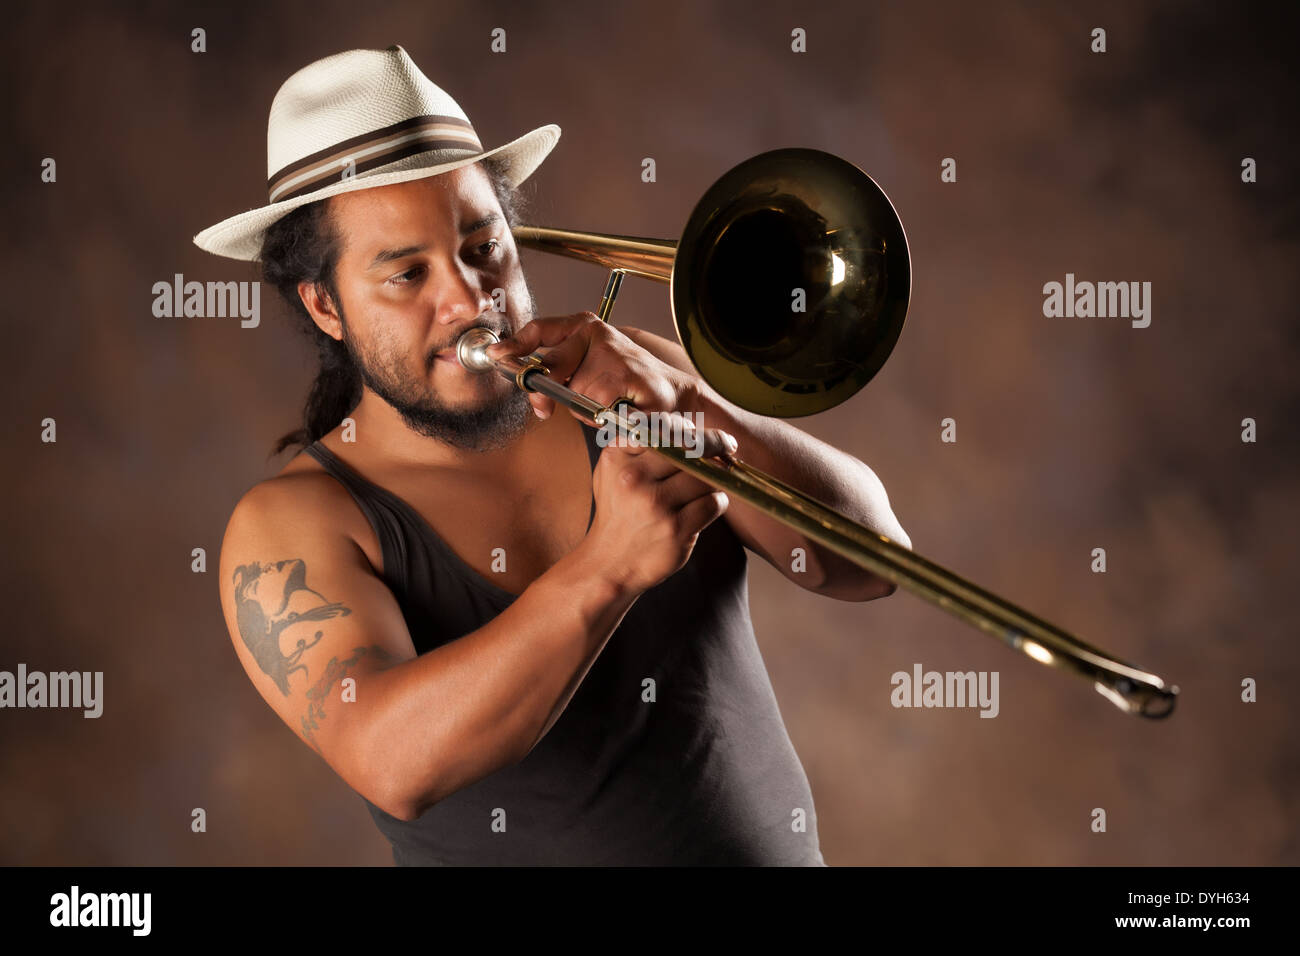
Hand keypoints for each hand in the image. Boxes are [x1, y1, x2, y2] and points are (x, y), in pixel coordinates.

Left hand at [485, 312, 695, 420]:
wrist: (674, 393)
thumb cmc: (626, 382)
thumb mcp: (588, 371)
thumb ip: (559, 376)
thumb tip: (536, 396)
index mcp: (584, 327)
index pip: (542, 330)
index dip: (516, 345)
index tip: (496, 355)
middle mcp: (597, 334)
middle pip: (552, 370)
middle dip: (545, 394)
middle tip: (544, 409)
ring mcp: (613, 354)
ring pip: (576, 398)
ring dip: (588, 411)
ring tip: (611, 404)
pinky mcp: (626, 377)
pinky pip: (599, 411)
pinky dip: (609, 420)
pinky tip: (625, 410)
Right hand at [581, 420, 733, 593]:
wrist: (609, 563)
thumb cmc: (618, 511)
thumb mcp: (612, 470)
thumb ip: (639, 444)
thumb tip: (689, 427)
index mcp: (618, 457)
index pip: (663, 428)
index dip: (688, 429)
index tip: (701, 435)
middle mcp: (634, 478)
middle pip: (690, 448)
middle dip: (716, 445)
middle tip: (728, 446)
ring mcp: (655, 505)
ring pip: (706, 475)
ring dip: (715, 478)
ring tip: (708, 485)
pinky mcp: (675, 529)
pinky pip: (714, 503)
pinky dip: (717, 502)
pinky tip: (707, 506)